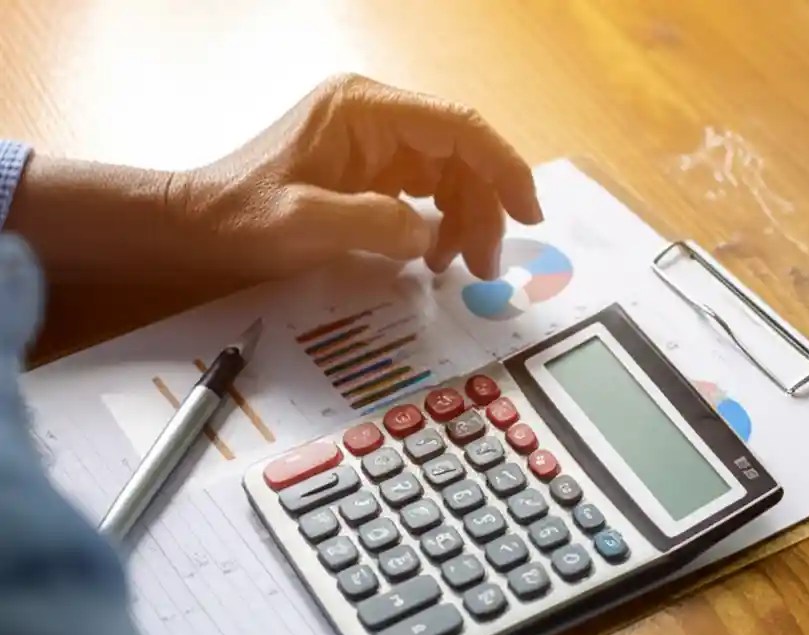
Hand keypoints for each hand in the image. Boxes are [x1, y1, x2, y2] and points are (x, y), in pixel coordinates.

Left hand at [174, 74, 541, 280]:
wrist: (197, 228)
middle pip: (461, 154)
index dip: (504, 167)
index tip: (529, 212)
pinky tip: (434, 256)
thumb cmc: (240, 220)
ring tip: (459, 267)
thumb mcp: (305, 225)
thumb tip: (432, 235)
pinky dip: (441, 224)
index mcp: (364, 110)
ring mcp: (374, 142)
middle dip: (484, 208)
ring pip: (451, 175)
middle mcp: (376, 116)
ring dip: (466, 220)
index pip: (459, 127)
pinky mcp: (370, 169)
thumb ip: (376, 225)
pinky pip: (427, 192)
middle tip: (485, 265)